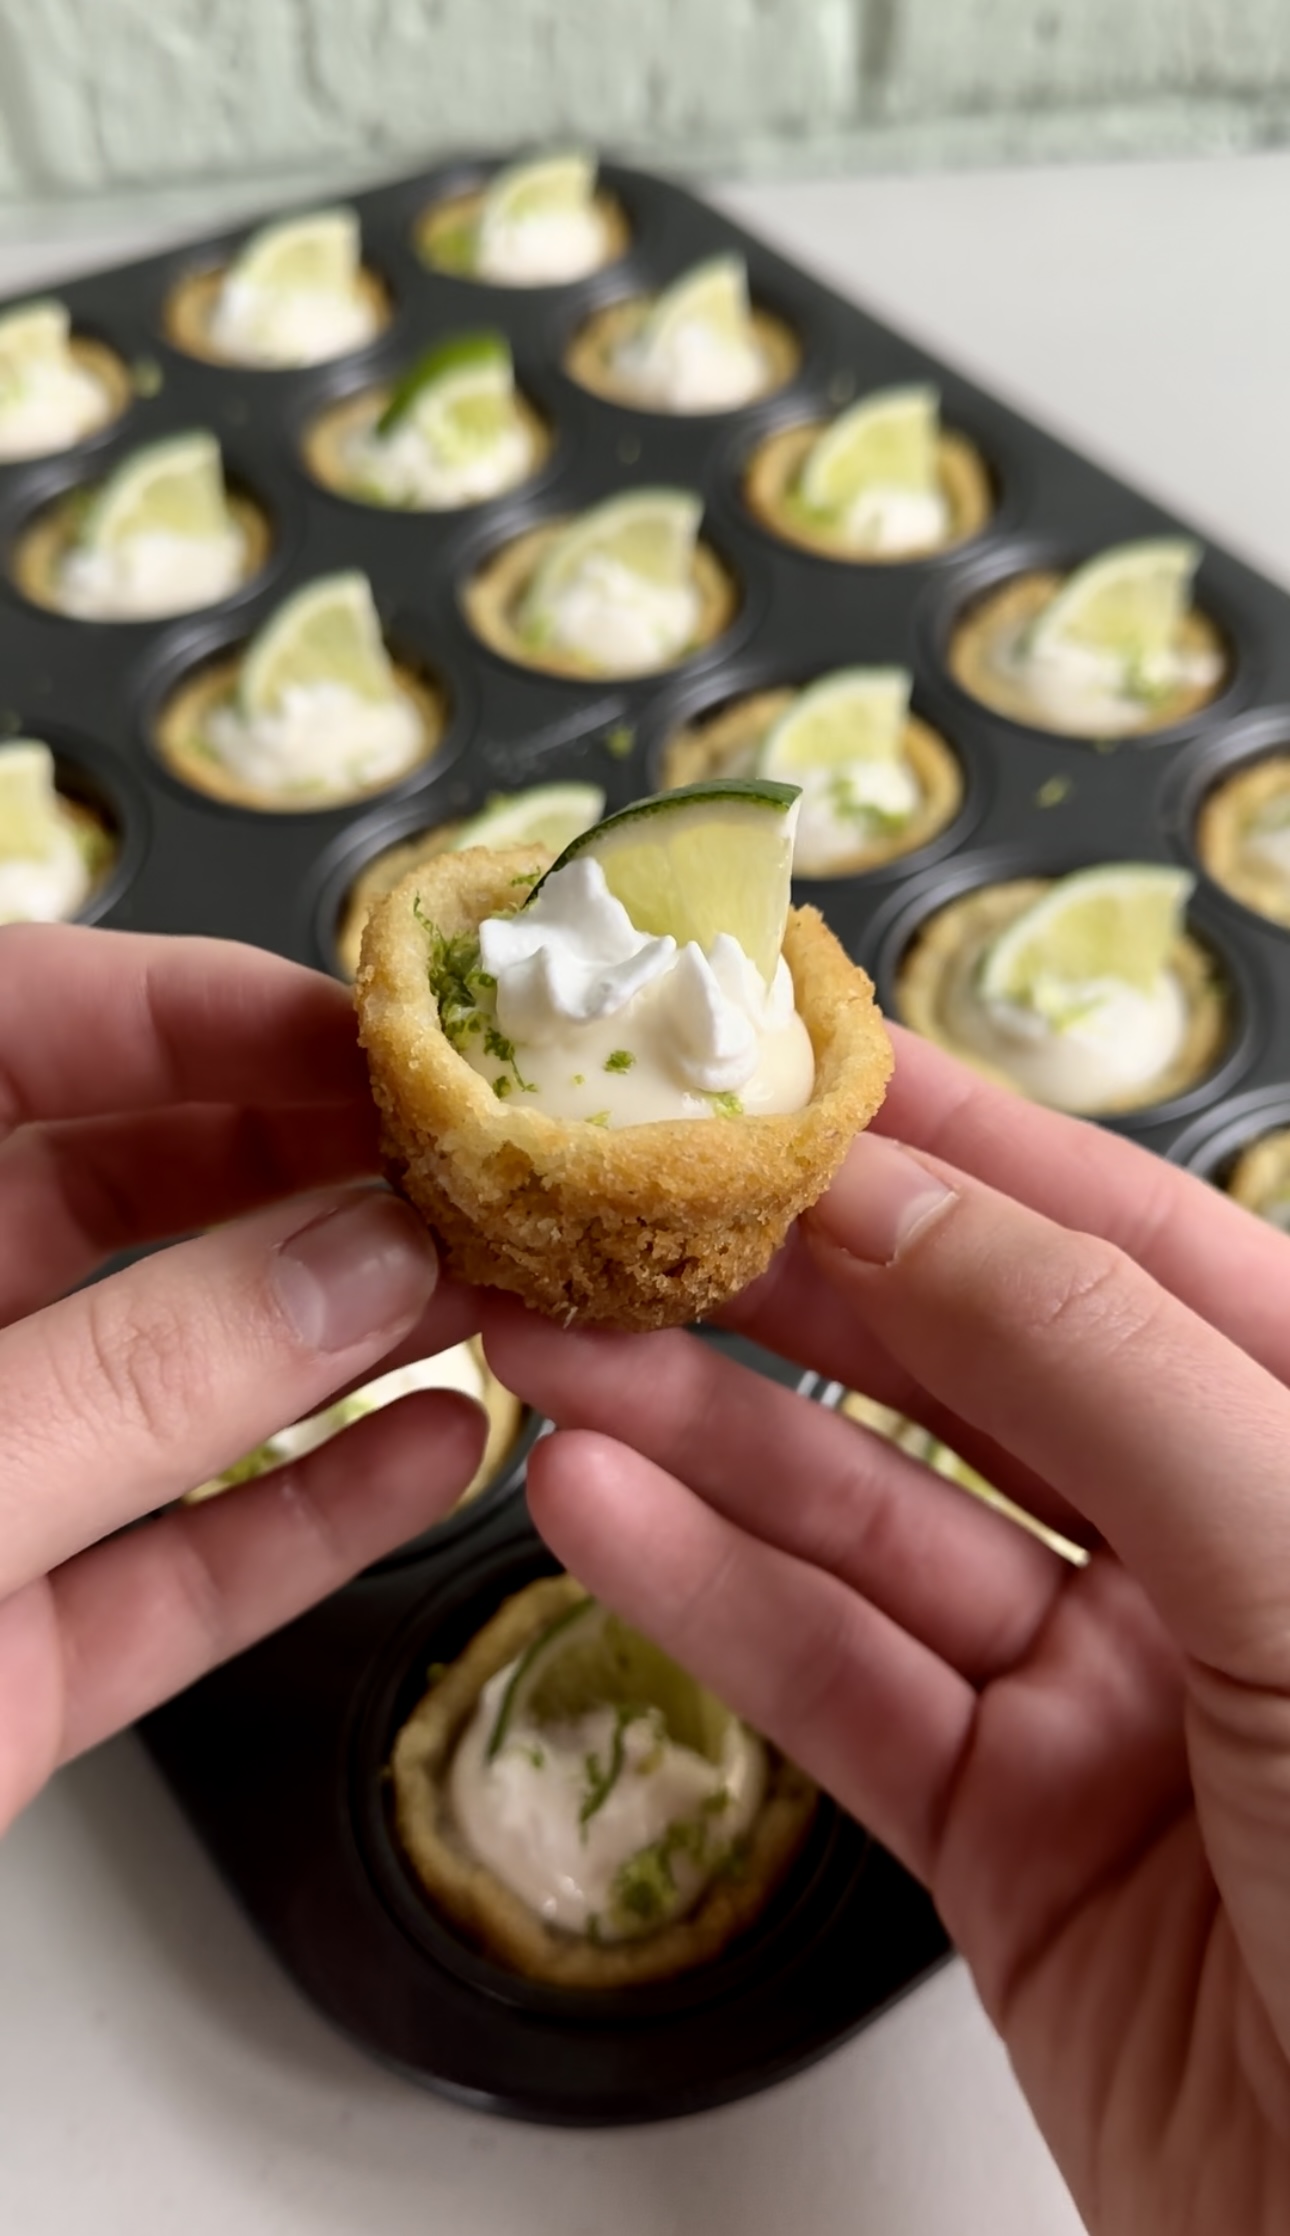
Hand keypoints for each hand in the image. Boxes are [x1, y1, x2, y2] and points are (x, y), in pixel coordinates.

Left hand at [0, 924, 484, 1836]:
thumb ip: (136, 1381)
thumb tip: (359, 1257)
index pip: (12, 1031)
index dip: (195, 1007)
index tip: (368, 1029)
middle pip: (115, 1189)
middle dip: (305, 1165)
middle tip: (468, 1157)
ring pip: (166, 1379)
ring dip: (337, 1334)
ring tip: (496, 1286)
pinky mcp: (3, 1656)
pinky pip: (174, 1567)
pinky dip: (308, 1519)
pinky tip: (436, 1453)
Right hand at [484, 1027, 1289, 2235]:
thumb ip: (1109, 1362)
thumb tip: (920, 1204)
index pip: (1116, 1238)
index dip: (949, 1141)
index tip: (789, 1062)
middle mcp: (1214, 1543)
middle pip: (965, 1365)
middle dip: (782, 1280)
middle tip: (614, 1205)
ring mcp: (1111, 1692)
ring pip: (872, 1524)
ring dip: (703, 1431)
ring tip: (548, 1344)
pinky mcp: (1012, 1839)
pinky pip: (840, 1689)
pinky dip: (709, 1601)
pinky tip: (598, 1514)